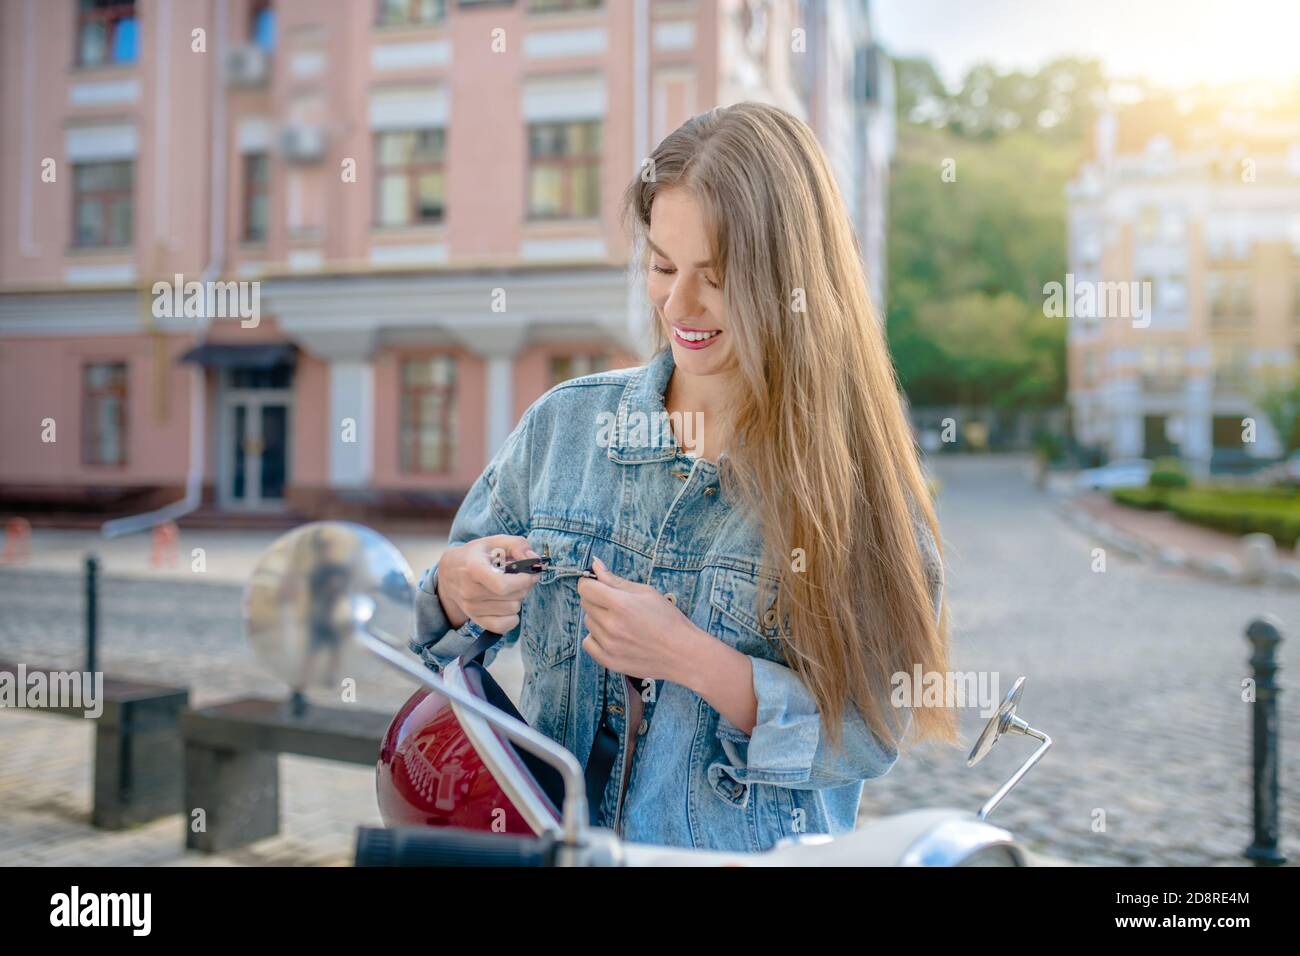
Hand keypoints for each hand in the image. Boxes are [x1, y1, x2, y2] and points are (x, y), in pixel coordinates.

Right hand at [436, 535, 539, 633]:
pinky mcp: (476, 620)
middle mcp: (470, 591)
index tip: (531, 573)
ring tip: (509, 588)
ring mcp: (472, 608)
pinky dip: (512, 616)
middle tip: (519, 577)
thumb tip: (533, 559)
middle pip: (512, 597)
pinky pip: (504, 626)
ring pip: (512, 609)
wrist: (450, 574)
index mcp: (474, 568)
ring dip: (517, 598)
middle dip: (524, 586)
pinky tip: (507, 603)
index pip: (503, 585)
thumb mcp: (495, 541)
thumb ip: (517, 544)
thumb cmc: (476, 556)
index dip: (523, 580)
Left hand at [577, 557, 700, 681]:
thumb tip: (595, 566)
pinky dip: (596, 638)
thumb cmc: (668, 620)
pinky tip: (613, 636)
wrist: (682, 653)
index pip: (585, 588)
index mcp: (621, 604)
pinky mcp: (609, 661)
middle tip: (616, 604)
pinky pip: (588, 643)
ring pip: (588, 623)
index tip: (597, 584)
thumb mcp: (646, 592)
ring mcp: (609, 645)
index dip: (590, 583)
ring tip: (621, 622)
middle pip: (586, 604)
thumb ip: (616, 580)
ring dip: (599, 619)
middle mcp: (611, 625)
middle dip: (597, 599)